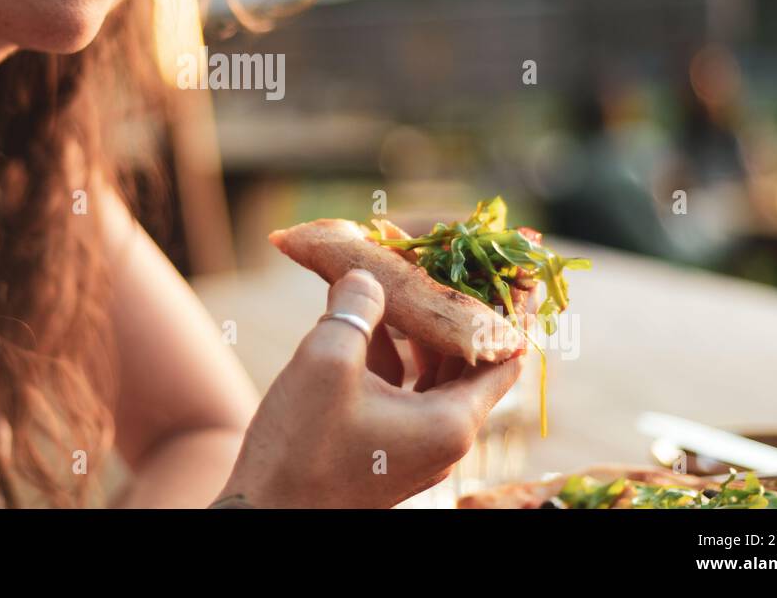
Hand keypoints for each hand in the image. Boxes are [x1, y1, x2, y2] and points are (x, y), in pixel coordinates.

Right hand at [214, 269, 523, 507]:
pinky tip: (364, 322)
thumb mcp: (326, 362)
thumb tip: (367, 274)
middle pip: (470, 360)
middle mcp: (444, 437)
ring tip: (401, 281)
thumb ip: (355, 308)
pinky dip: (393, 354)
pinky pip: (404, 389)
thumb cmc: (299, 448)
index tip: (515, 271)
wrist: (262, 515)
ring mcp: (415, 444)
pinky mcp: (385, 446)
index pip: (507, 357)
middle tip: (447, 261)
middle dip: (455, 309)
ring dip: (419, 328)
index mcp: (451, 422)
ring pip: (434, 373)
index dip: (514, 310)